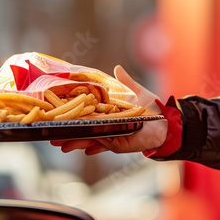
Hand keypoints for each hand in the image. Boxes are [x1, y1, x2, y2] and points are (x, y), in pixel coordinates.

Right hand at [50, 65, 167, 154]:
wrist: (167, 121)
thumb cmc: (153, 108)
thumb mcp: (137, 93)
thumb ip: (126, 82)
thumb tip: (116, 68)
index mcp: (108, 115)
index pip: (87, 117)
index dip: (73, 118)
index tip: (58, 118)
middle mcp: (107, 128)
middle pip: (83, 131)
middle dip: (68, 135)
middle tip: (52, 138)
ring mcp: (112, 136)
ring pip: (90, 139)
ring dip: (76, 142)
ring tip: (62, 145)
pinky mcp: (120, 144)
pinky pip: (105, 145)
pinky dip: (95, 147)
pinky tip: (86, 150)